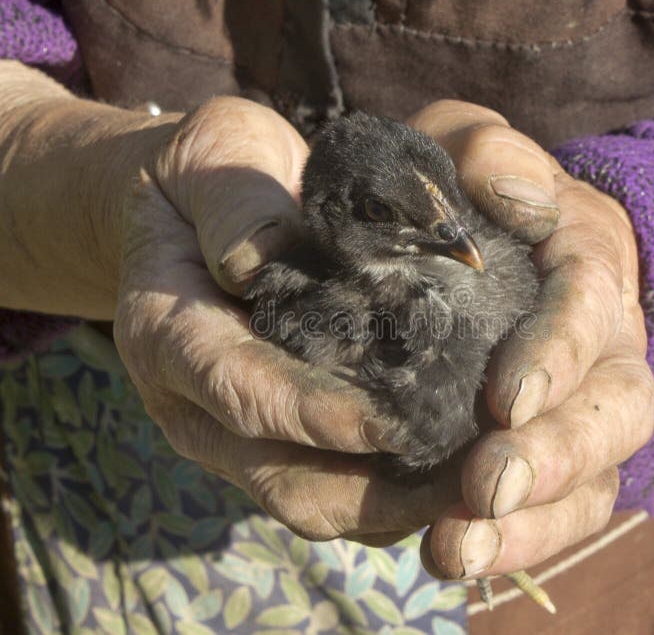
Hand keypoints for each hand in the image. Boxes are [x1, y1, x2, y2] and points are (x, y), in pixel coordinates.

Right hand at [113, 97, 465, 540]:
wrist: (193, 208)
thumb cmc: (213, 173)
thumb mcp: (216, 160)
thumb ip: (235, 208)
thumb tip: (258, 264)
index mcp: (167, 336)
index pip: (243, 393)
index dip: (318, 416)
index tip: (399, 422)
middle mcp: (193, 402)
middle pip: (280, 479)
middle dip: (374, 494)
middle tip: (467, 479)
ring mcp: (233, 428)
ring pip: (310, 502)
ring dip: (392, 506)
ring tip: (473, 484)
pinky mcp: (271, 434)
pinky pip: (330, 487)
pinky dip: (387, 493)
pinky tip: (450, 470)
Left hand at [408, 101, 653, 578]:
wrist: (466, 241)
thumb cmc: (460, 190)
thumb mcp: (458, 146)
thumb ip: (482, 149)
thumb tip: (519, 195)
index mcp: (587, 253)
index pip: (591, 302)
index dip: (558, 351)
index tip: (504, 399)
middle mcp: (606, 336)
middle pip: (616, 406)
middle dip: (556, 452)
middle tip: (486, 486)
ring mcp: (588, 401)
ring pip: (597, 473)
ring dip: (535, 517)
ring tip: (458, 548)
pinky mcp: (560, 451)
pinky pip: (563, 507)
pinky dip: (519, 538)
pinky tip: (456, 555)